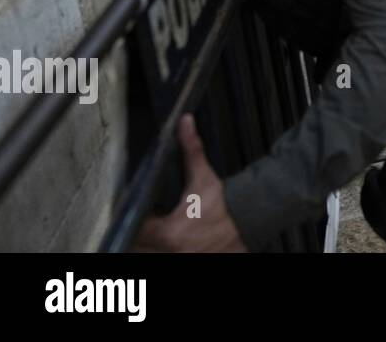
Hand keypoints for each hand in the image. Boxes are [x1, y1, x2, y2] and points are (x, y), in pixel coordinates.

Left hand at [133, 114, 247, 252]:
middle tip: (143, 219)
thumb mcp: (204, 176)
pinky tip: (169, 237)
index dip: (133, 218)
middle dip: (138, 234)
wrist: (252, 220)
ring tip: (153, 229)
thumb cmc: (224, 202)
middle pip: (138, 246)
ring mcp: (179, 259)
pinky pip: (164, 255)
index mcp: (168, 232)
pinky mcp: (187, 262)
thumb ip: (191, 149)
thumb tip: (184, 122)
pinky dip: (162, 249)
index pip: (135, 230)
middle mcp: (170, 251)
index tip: (138, 209)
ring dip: (148, 243)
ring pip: (150, 253)